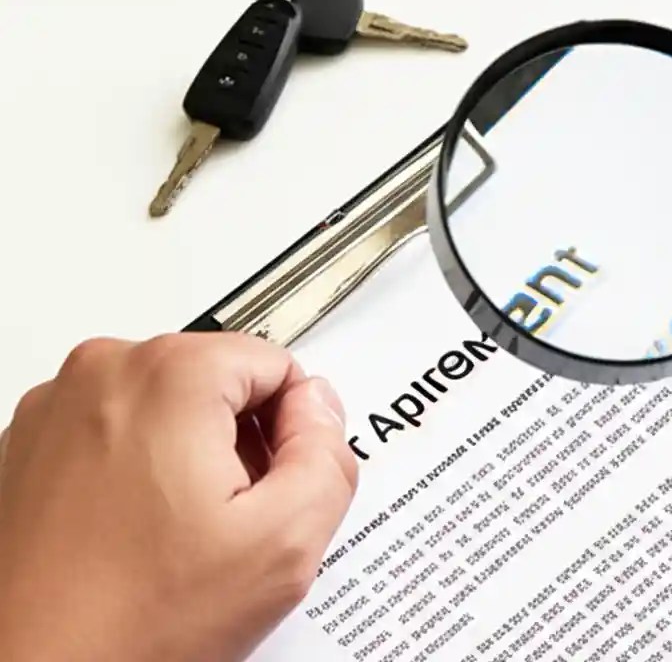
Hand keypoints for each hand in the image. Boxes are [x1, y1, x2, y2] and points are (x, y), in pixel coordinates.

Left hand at [0, 333, 358, 661]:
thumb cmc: (132, 620)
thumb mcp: (283, 541)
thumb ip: (327, 455)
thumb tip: (319, 411)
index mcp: (169, 376)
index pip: (278, 365)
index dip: (296, 432)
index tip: (275, 489)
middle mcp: (104, 374)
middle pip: (220, 383)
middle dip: (241, 446)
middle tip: (230, 525)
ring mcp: (56, 410)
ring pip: (168, 411)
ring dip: (190, 463)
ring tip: (179, 540)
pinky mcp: (29, 448)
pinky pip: (116, 438)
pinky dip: (137, 477)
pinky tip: (139, 540)